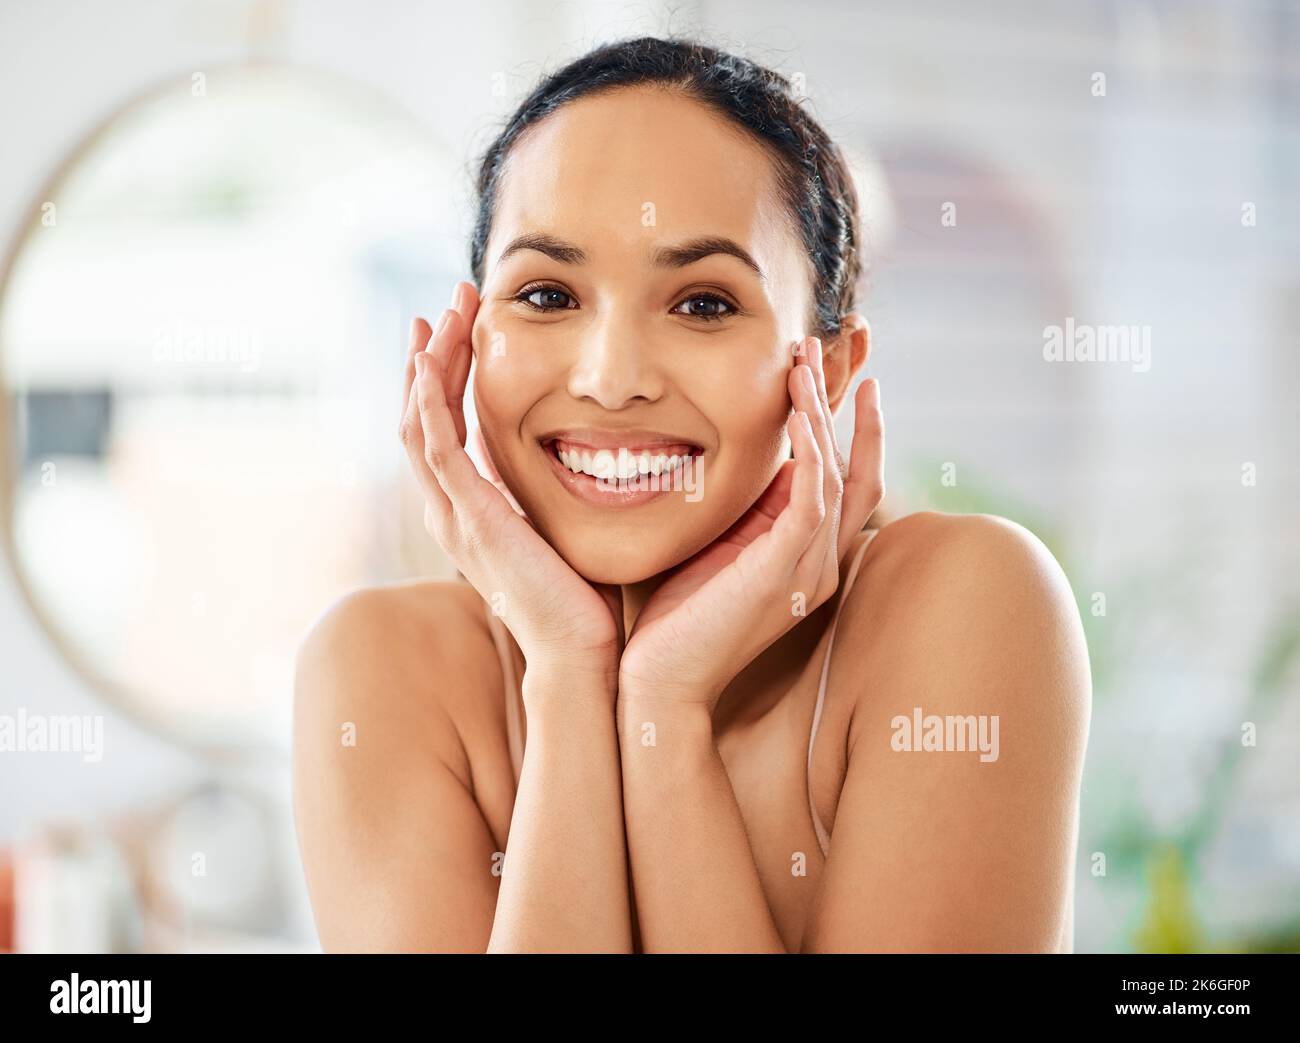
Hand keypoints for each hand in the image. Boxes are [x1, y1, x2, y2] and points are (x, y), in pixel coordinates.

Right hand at [399, 281, 625, 688]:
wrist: (582, 657)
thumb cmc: (586, 602)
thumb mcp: (564, 530)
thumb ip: (556, 493)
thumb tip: (585, 456)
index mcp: (473, 511)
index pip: (446, 428)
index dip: (451, 375)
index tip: (465, 327)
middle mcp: (452, 510)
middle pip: (423, 415)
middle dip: (435, 354)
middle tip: (447, 302)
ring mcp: (455, 515)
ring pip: (421, 422)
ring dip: (429, 363)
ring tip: (440, 312)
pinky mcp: (472, 519)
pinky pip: (437, 447)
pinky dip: (428, 399)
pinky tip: (432, 358)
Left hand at [617, 336, 883, 712]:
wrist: (658, 681)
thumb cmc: (675, 618)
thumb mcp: (717, 548)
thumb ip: (744, 510)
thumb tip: (750, 459)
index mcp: (807, 558)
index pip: (843, 479)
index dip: (846, 424)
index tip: (833, 371)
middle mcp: (821, 562)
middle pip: (858, 468)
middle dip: (848, 403)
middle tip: (835, 345)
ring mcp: (811, 569)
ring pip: (836, 472)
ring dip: (823, 410)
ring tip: (805, 356)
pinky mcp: (787, 570)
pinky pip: (814, 495)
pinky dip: (813, 448)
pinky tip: (798, 407)